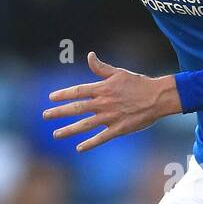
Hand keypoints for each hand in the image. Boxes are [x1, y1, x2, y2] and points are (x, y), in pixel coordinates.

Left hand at [43, 52, 180, 151]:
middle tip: (45, 116)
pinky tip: (79, 148)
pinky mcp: (119, 129)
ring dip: (69, 130)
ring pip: (85, 125)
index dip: (63, 94)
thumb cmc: (139, 83)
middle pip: (76, 108)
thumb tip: (89, 55)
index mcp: (102, 89)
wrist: (158, 97)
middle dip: (59, 112)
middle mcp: (103, 103)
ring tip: (56, 134)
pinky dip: (90, 143)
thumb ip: (101, 68)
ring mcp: (110, 117)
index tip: (51, 98)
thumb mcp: (119, 72)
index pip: (77, 91)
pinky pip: (101, 138)